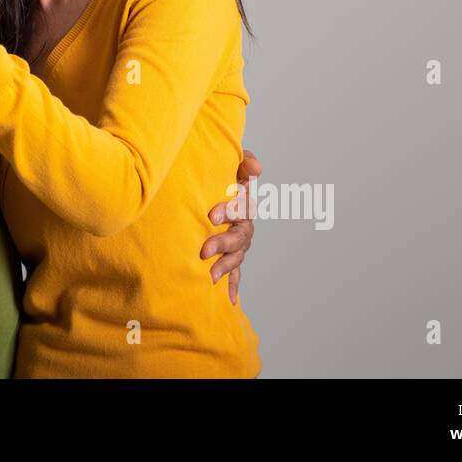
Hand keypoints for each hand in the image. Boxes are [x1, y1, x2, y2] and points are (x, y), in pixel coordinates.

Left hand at [203, 149, 262, 304]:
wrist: (212, 191)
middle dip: (222, 243)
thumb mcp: (233, 165)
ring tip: (210, 276)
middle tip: (204, 249)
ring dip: (224, 266)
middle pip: (239, 236)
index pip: (242, 207)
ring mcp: (239, 243)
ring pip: (236, 257)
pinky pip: (235, 273)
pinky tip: (230, 300)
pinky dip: (233, 286)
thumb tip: (257, 167)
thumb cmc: (223, 176)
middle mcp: (244, 226)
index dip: (229, 210)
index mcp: (244, 203)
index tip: (211, 215)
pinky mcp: (231, 256)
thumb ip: (244, 161)